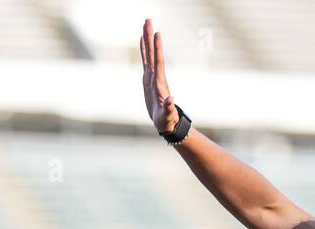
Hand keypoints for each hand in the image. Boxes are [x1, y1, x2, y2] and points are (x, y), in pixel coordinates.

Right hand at [140, 18, 179, 136]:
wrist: (166, 123)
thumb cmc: (167, 120)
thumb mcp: (167, 115)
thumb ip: (169, 107)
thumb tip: (172, 100)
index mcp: (159, 83)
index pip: (158, 62)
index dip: (158, 48)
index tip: (157, 33)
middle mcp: (156, 76)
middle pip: (153, 53)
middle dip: (150, 37)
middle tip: (148, 20)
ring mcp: (152, 76)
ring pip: (149, 54)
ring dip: (147, 39)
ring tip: (145, 24)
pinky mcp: (148, 79)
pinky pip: (145, 61)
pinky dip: (144, 50)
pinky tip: (142, 40)